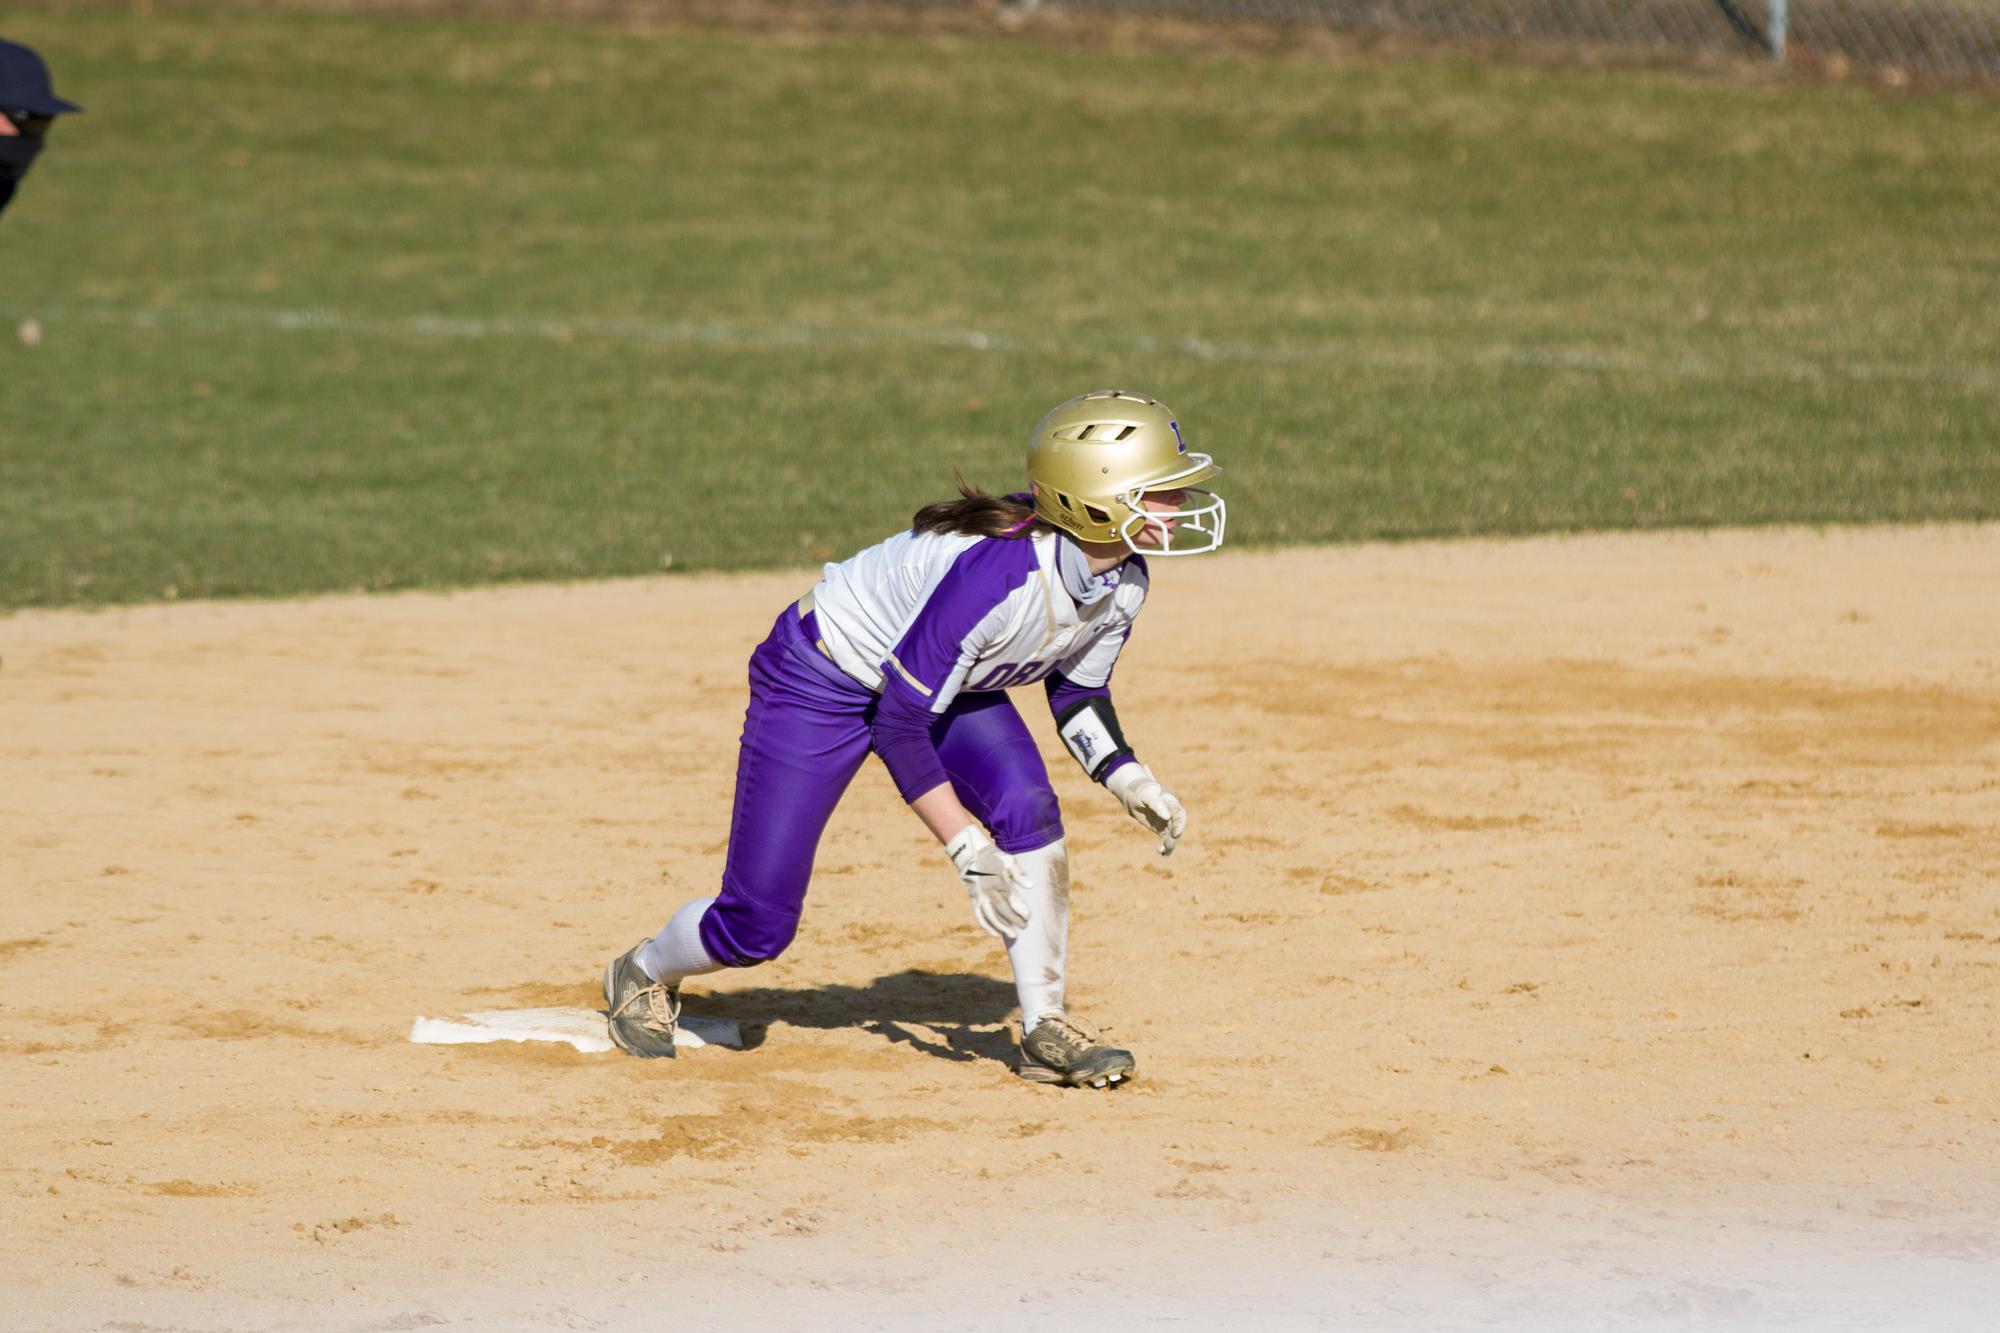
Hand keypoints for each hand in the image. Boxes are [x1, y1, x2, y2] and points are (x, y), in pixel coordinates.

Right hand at [945, 824, 1031, 938]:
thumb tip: (1031, 886)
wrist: (974, 854)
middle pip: (1002, 909)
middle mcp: (988, 890)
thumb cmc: (996, 858)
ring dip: (1002, 926)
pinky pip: (979, 915)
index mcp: (999, 881)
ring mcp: (980, 896)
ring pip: (990, 915)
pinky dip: (986, 926)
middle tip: (1025, 926)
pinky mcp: (974, 899)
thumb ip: (1020, 874)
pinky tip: (996, 934)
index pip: (1011, 899)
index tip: (1029, 917)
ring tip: (1013, 935)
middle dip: (1014, 919)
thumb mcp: (1009, 861)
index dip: (1020, 910)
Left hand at [1104, 763, 1187, 855]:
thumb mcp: (1147, 796)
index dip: (1179, 824)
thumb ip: (1157, 804)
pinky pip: (1165, 839)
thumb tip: (1167, 817)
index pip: (1178, 814)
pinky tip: (1161, 853)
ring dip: (1168, 844)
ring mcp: (1168, 821)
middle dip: (1173, 837)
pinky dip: (1164, 846)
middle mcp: (1172, 812)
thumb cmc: (1141, 792)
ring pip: (1171, 834)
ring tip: (1161, 851)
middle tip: (1168, 846)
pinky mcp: (1162, 828)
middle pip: (1176, 826)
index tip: (1176, 834)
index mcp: (1171, 801)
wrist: (1134, 795)